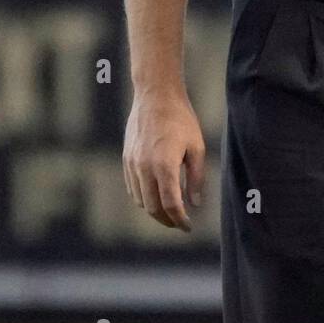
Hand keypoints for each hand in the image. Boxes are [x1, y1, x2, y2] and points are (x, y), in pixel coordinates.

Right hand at [123, 88, 205, 230]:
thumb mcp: (197, 147)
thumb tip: (194, 203)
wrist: (155, 95)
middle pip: (153, 208)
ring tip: (170, 210)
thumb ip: (196, 177)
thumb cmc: (181, 119)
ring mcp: (132, 163)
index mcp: (165, 165)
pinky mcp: (126, 158)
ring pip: (140, 200)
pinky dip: (143, 197)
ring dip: (154, 210)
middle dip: (167, 220)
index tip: (188, 227)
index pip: (171, 205)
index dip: (180, 220)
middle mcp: (144, 167)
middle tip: (179, 223)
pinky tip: (155, 195)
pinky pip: (132, 187)